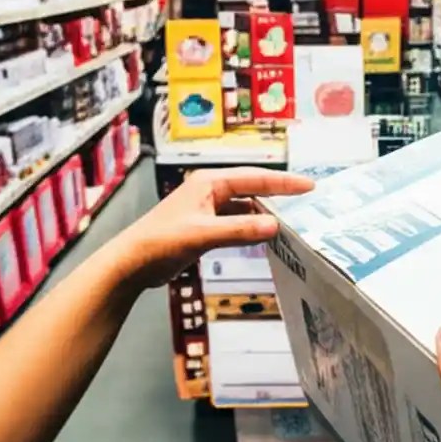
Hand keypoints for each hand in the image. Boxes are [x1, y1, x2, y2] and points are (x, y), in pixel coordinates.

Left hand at [112, 167, 313, 287]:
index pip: (254, 178)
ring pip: (244, 207)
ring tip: (292, 219)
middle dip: (278, 194)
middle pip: (252, 189)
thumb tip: (276, 226)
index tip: (309, 186)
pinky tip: (265, 236)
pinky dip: (251, 227)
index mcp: (210, 183)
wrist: (131, 263)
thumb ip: (240, 230)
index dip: (283, 182)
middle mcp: (210, 190)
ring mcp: (206, 208)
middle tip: (306, 201)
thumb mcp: (203, 235)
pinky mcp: (203, 227)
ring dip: (265, 213)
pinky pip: (236, 222)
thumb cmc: (161, 242)